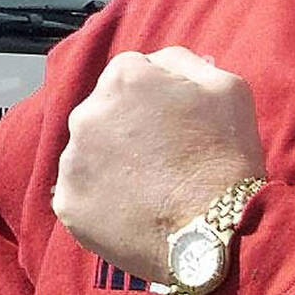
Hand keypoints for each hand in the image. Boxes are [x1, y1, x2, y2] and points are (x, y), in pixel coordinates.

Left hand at [52, 47, 266, 284]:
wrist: (216, 232)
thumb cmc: (227, 157)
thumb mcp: (226, 87)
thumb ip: (182, 62)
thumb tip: (156, 64)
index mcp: (124, 77)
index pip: (129, 76)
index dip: (153, 100)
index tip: (171, 126)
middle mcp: (88, 111)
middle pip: (103, 111)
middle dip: (126, 128)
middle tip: (160, 158)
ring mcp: (73, 158)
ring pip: (89, 150)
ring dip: (110, 161)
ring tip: (147, 187)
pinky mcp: (67, 201)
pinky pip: (80, 190)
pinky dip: (101, 197)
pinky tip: (131, 208)